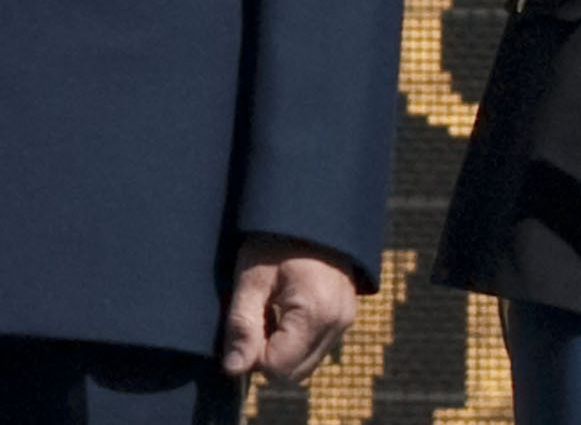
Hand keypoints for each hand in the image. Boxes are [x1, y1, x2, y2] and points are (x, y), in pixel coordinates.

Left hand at [218, 236, 357, 383]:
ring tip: (269, 310)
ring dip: (282, 350)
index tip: (243, 323)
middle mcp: (338, 322)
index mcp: (316, 312)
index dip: (252, 353)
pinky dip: (296, 340)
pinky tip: (284, 310)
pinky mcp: (346, 316)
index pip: (277, 368)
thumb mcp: (252, 278)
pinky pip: (316, 347)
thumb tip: (234, 370)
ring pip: (305, 363)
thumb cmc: (276, 238)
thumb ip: (243, 325)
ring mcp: (346, 320)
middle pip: (294, 373)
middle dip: (267, 356)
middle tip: (254, 317)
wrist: (311, 207)